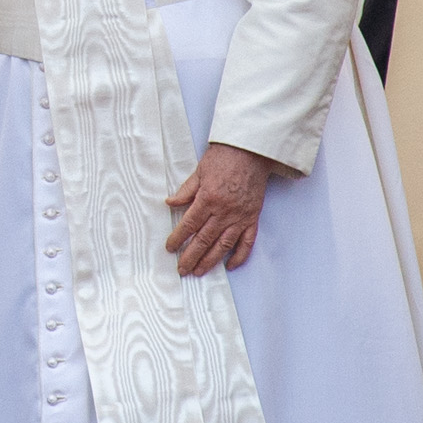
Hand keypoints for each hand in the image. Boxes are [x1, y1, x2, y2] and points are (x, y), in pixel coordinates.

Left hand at [165, 141, 273, 275]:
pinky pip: (248, 241)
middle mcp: (224, 211)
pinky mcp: (253, 217)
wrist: (251, 151)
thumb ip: (185, 191)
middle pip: (205, 239)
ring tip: (199, 271)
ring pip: (224, 244)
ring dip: (211, 260)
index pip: (190, 224)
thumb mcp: (199, 172)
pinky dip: (240, 255)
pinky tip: (230, 265)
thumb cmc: (223, 158)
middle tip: (182, 270)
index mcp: (208, 199)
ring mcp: (240, 216)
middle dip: (191, 256)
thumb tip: (170, 203)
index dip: (178, 238)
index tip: (170, 248)